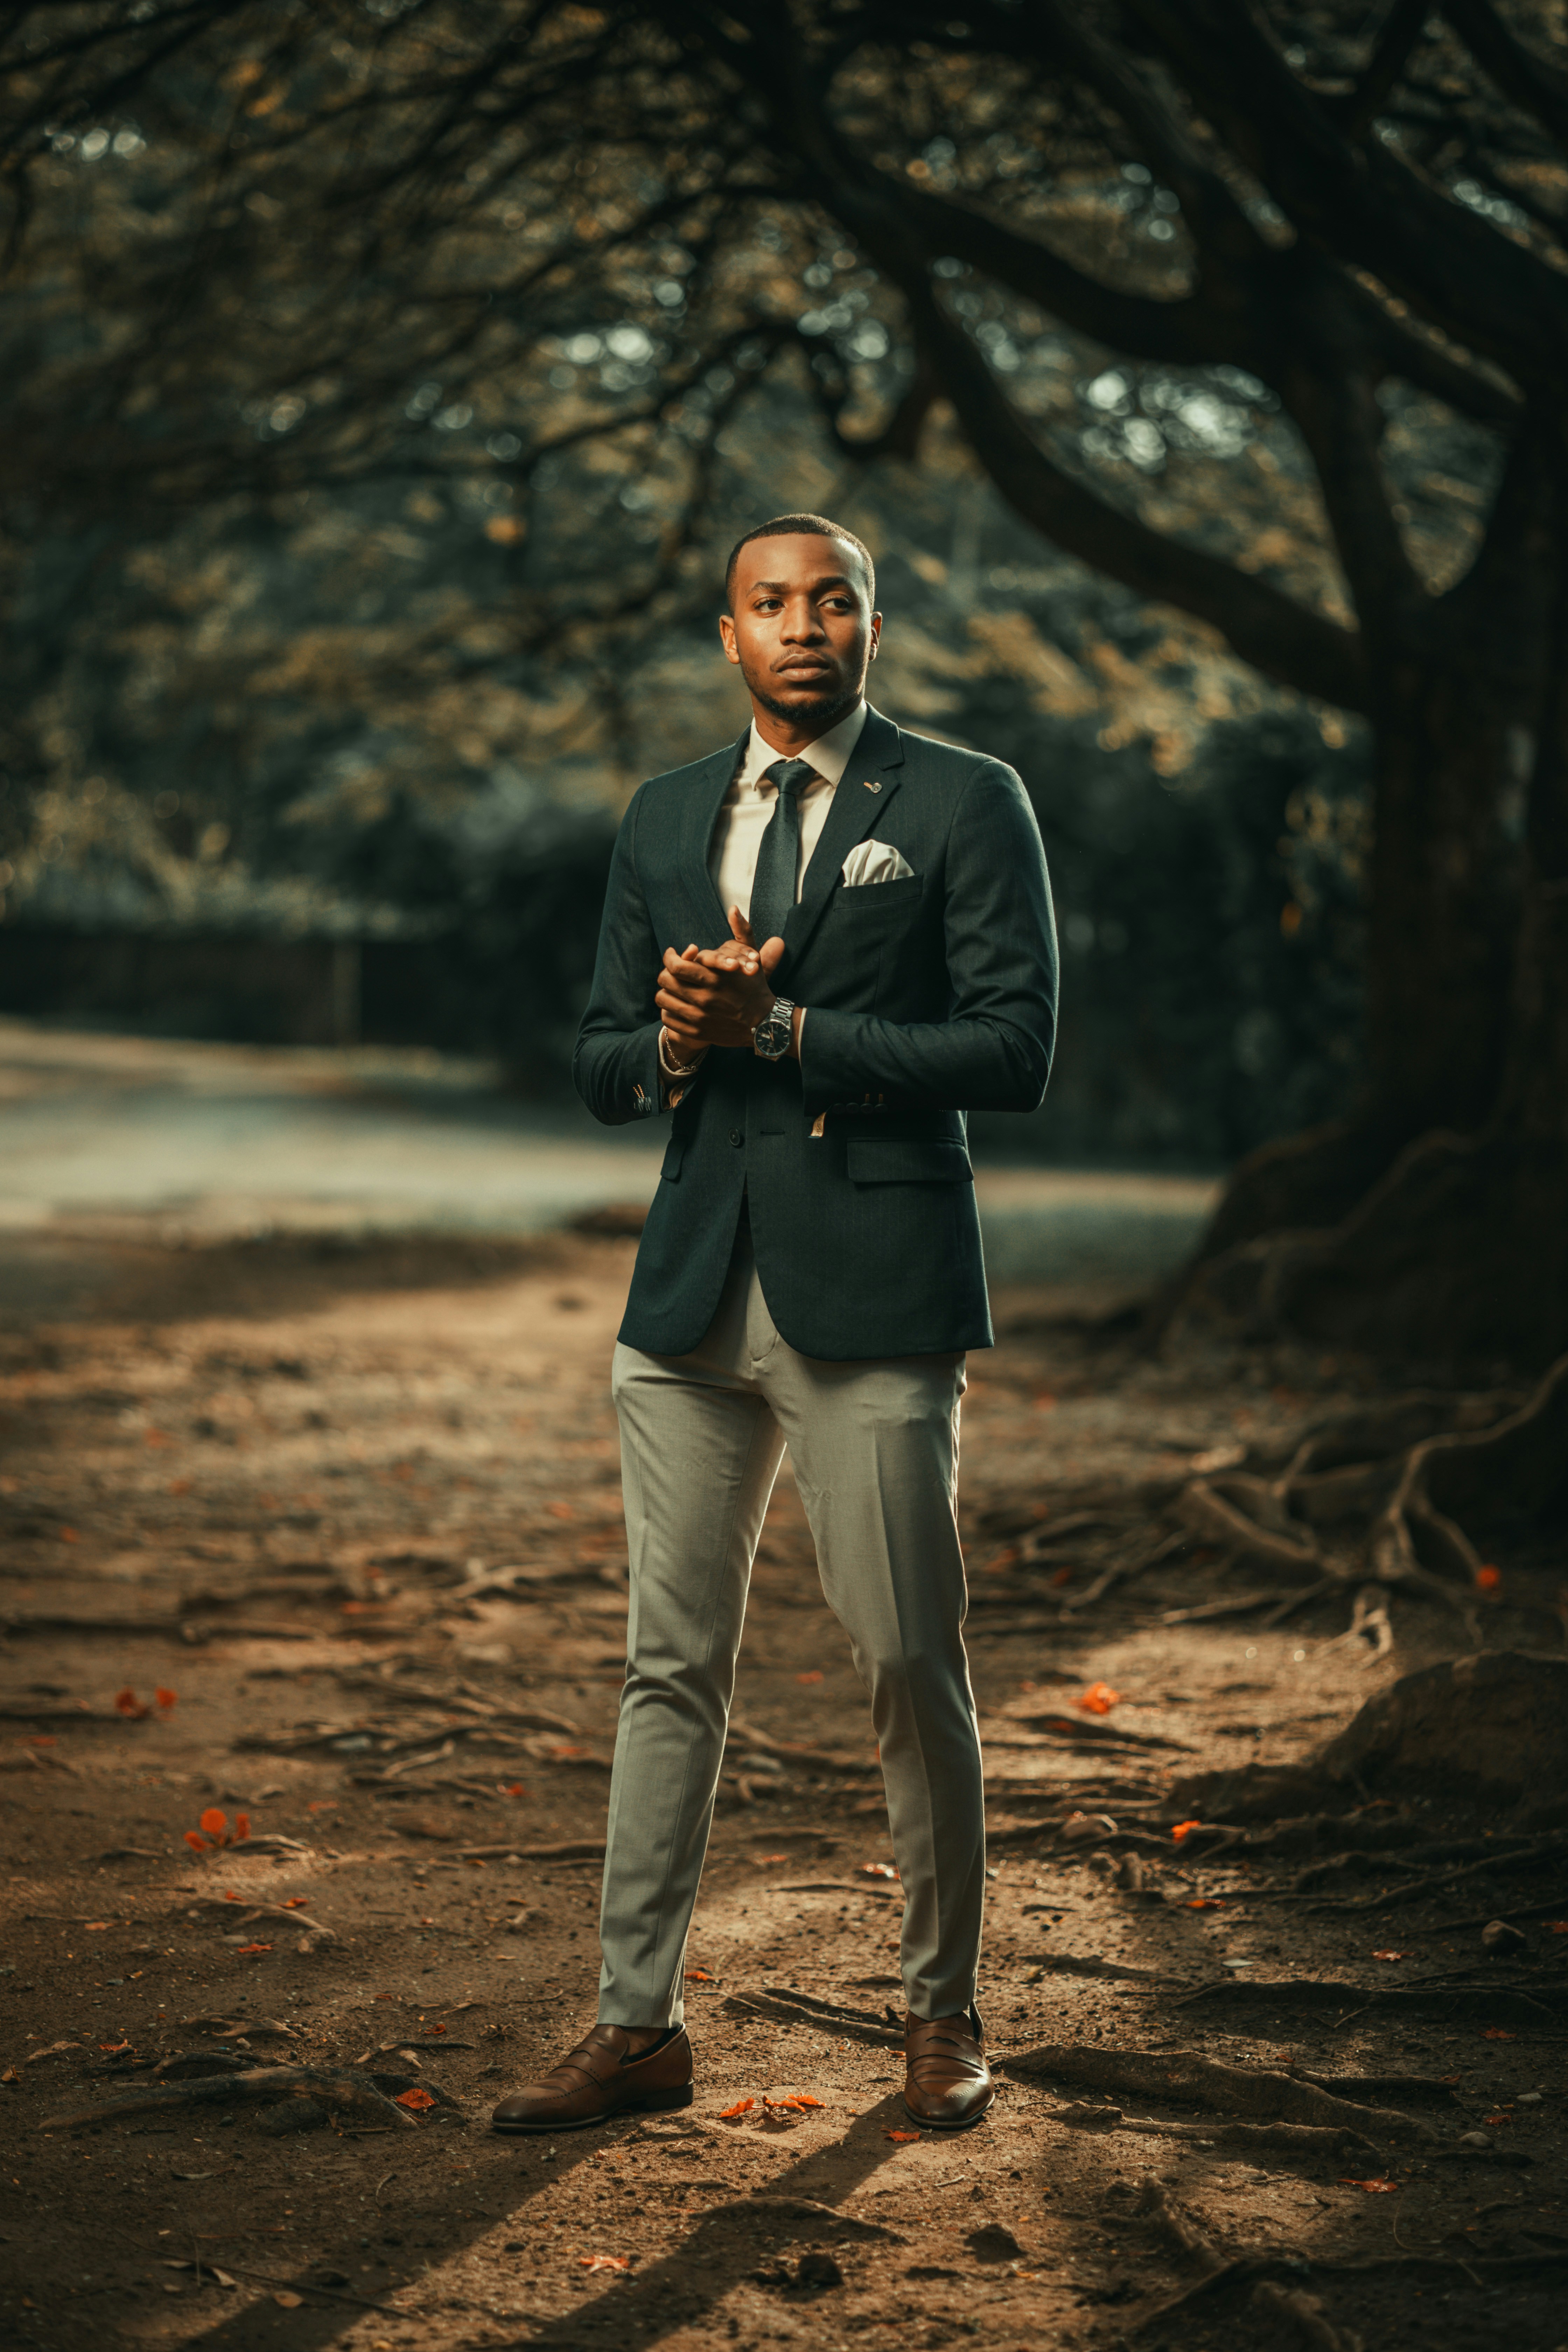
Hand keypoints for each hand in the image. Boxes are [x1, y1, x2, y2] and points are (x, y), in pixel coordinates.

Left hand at [656, 907, 790, 1052]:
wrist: (764, 1024)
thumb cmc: (755, 988)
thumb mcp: (751, 958)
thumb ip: (742, 932)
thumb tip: (733, 908)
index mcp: (715, 978)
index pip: (676, 965)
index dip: (670, 957)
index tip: (672, 954)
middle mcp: (705, 998)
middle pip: (666, 981)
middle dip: (666, 973)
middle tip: (671, 971)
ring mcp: (699, 1017)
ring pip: (663, 999)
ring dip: (665, 991)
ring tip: (672, 988)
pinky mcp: (696, 1032)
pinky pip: (668, 1019)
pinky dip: (669, 1010)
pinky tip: (677, 1005)